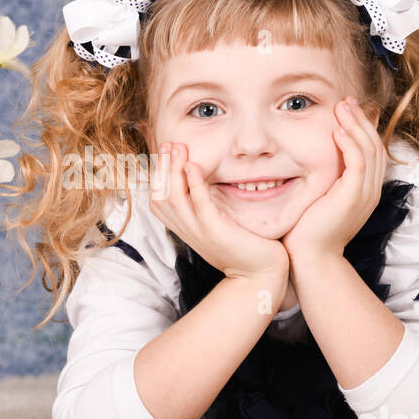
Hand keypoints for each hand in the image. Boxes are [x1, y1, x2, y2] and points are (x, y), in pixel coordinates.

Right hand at [150, 141, 288, 283]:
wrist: (261, 274)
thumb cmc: (244, 246)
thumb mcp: (218, 225)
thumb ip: (207, 207)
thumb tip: (203, 182)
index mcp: (186, 228)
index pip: (158, 200)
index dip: (157, 177)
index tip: (164, 154)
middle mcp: (188, 230)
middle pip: (161, 197)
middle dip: (161, 168)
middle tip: (166, 144)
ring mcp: (200, 231)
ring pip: (174, 199)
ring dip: (173, 170)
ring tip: (177, 148)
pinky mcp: (216, 231)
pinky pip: (200, 205)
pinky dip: (194, 184)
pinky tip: (193, 166)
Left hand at [282, 97, 386, 262]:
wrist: (310, 258)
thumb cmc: (306, 231)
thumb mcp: (318, 197)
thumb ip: (322, 177)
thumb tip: (309, 157)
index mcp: (364, 190)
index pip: (372, 151)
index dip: (362, 127)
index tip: (347, 109)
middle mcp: (370, 191)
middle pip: (375, 145)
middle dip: (360, 120)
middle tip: (346, 101)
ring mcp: (364, 194)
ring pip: (370, 150)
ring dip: (356, 125)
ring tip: (342, 107)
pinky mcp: (353, 197)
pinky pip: (359, 163)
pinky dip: (351, 144)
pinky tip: (338, 130)